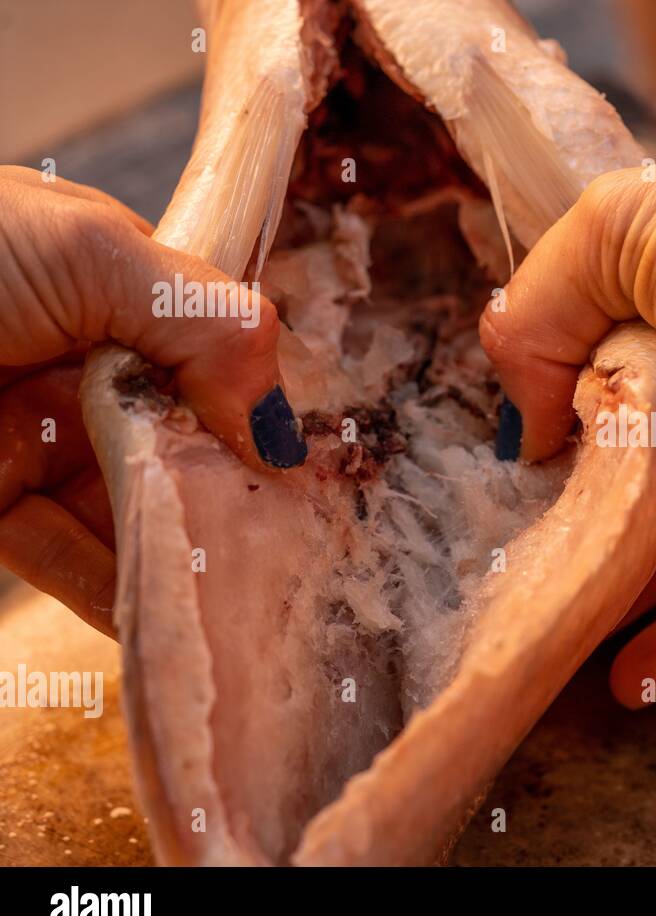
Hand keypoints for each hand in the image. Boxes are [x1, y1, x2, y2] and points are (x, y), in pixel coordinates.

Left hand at [0, 166, 298, 634]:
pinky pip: (69, 553)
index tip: (305, 467)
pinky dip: (118, 588)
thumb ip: (209, 327)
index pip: (215, 358)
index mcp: (115, 288)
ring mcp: (38, 434)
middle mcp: (84, 363)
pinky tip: (169, 612)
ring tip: (247, 593)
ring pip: (135, 504)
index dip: (258, 408)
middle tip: (293, 546)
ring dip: (187, 546)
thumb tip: (282, 432)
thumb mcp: (94, 250)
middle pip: (186, 440)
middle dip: (235, 489)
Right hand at [481, 157, 655, 706]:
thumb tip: (533, 430)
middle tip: (538, 548)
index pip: (633, 353)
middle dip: (603, 495)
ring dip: (637, 577)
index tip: (531, 452)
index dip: (579, 401)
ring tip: (565, 624)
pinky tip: (628, 677)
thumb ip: (540, 323)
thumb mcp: (612, 240)